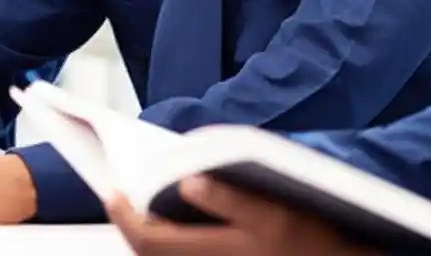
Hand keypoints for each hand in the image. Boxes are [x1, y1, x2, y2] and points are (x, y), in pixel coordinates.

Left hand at [106, 176, 376, 255]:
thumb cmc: (319, 241)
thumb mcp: (278, 215)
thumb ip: (230, 198)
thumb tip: (187, 182)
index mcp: (220, 253)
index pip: (149, 240)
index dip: (124, 216)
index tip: (112, 191)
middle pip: (151, 255)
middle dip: (130, 228)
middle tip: (119, 198)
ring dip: (149, 241)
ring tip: (145, 209)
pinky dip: (171, 249)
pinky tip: (177, 229)